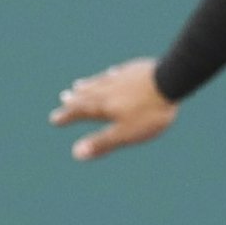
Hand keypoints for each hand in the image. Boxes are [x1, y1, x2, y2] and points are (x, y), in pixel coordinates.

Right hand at [51, 58, 177, 160]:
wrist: (171, 81)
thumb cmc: (149, 112)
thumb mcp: (125, 133)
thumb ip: (101, 143)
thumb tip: (76, 153)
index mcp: (104, 106)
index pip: (80, 112)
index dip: (67, 116)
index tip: (54, 119)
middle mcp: (108, 90)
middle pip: (88, 95)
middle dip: (74, 99)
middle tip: (63, 98)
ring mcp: (122, 78)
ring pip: (100, 83)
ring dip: (88, 85)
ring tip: (78, 85)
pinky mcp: (136, 71)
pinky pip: (117, 73)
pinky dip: (110, 75)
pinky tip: (111, 73)